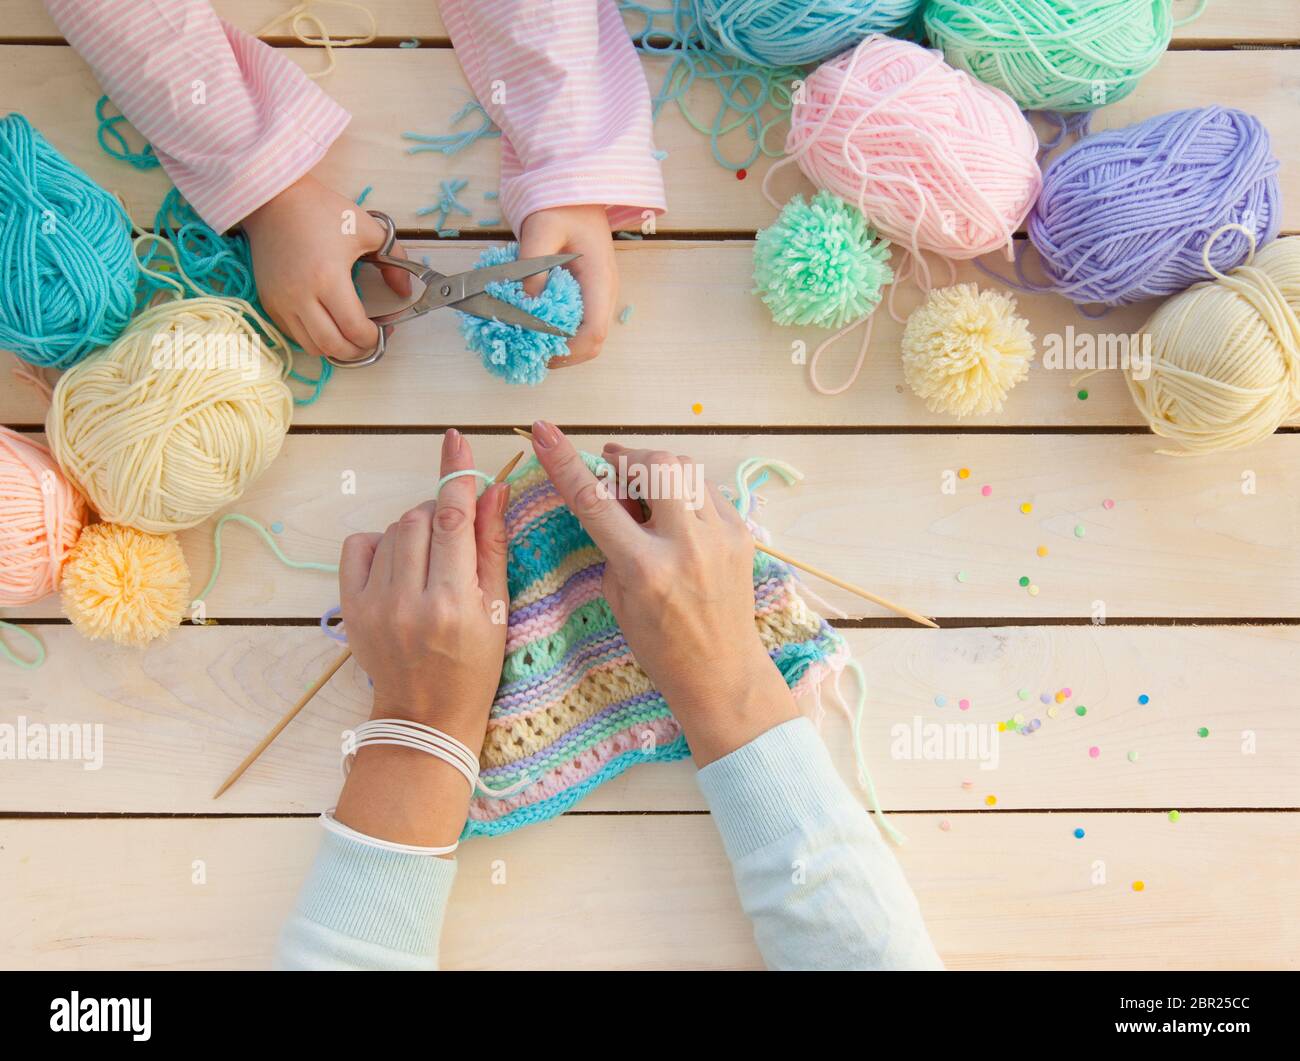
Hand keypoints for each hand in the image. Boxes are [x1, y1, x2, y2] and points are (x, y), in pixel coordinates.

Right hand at [242, 173, 411, 362]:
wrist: (274, 200)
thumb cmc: (321, 211)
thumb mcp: (368, 229)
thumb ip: (395, 261)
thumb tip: (405, 291)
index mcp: (327, 277)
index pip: (354, 328)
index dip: (374, 338)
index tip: (385, 330)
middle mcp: (300, 295)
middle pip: (332, 346)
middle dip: (357, 351)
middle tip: (370, 340)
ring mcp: (281, 300)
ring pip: (311, 346)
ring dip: (335, 348)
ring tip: (350, 335)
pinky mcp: (269, 301)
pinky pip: (294, 334)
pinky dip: (314, 337)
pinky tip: (328, 323)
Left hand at [333, 429, 509, 846]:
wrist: (426, 715)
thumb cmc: (474, 666)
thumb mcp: (498, 609)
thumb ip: (493, 547)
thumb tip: (493, 490)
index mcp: (455, 602)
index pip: (453, 519)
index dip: (455, 474)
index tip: (456, 440)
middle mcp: (411, 600)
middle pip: (420, 519)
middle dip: (440, 513)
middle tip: (455, 538)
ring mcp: (374, 604)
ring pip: (393, 529)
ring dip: (414, 529)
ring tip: (431, 561)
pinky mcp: (349, 607)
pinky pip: (359, 546)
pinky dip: (380, 542)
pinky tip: (398, 564)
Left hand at [518, 205, 616, 367]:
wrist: (574, 191)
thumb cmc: (560, 207)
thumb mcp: (541, 230)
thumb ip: (532, 266)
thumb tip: (525, 303)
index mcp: (599, 280)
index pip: (595, 332)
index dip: (569, 350)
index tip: (540, 352)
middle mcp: (605, 292)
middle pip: (594, 342)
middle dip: (564, 354)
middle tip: (531, 354)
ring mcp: (599, 294)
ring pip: (588, 335)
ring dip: (562, 345)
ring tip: (532, 344)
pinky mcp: (589, 292)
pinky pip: (580, 322)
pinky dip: (560, 332)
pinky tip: (537, 328)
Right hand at [529, 421, 799, 765]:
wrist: (722, 672)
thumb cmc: (660, 645)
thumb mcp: (619, 597)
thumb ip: (613, 541)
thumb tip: (615, 495)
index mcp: (645, 569)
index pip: (596, 501)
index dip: (564, 462)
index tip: (544, 431)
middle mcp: (686, 546)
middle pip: (656, 463)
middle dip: (630, 458)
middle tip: (615, 470)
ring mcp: (720, 536)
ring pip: (685, 468)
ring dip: (658, 471)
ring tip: (646, 495)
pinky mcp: (742, 534)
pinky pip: (707, 490)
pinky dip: (685, 492)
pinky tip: (676, 516)